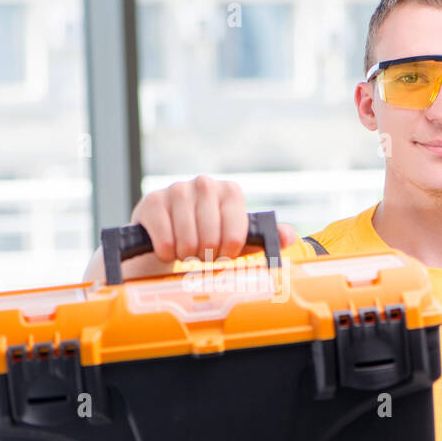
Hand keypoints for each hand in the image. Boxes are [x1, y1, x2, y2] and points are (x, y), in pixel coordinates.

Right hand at [83, 176, 298, 282]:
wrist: (165, 236)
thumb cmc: (207, 237)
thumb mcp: (237, 238)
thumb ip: (264, 237)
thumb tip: (289, 237)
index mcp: (229, 191)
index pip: (235, 228)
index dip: (229, 249)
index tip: (224, 255)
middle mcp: (204, 184)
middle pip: (210, 237)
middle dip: (206, 255)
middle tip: (202, 256)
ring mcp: (176, 190)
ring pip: (187, 240)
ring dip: (185, 255)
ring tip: (185, 252)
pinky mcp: (151, 201)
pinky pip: (164, 239)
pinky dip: (166, 253)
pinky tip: (167, 249)